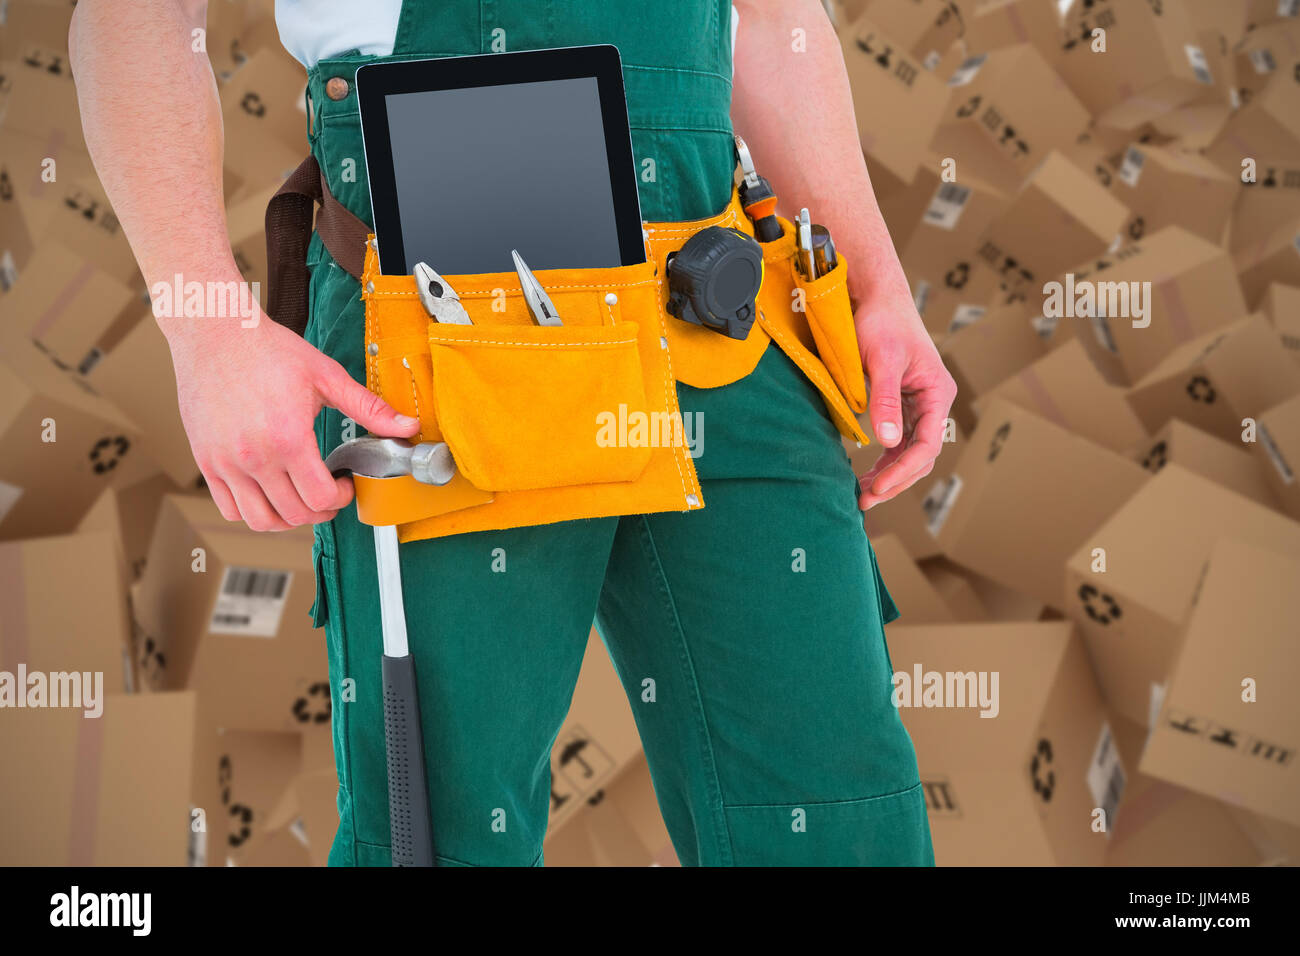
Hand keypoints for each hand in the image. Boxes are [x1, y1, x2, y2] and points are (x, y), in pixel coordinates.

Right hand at [168, 309, 419, 529]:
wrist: (216, 333)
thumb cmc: (269, 351)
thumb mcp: (327, 376)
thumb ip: (369, 408)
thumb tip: (408, 426)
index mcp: (288, 437)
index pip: (320, 497)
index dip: (341, 498)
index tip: (344, 484)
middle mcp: (254, 456)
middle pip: (295, 514)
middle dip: (321, 510)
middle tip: (328, 494)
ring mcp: (225, 462)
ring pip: (260, 521)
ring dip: (288, 519)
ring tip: (300, 499)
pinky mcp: (206, 461)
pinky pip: (229, 508)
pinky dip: (252, 512)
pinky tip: (269, 492)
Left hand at [854, 294, 956, 510]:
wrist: (875, 298)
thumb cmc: (882, 322)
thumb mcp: (883, 361)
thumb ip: (886, 400)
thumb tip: (888, 441)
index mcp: (937, 393)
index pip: (926, 446)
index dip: (903, 471)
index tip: (877, 488)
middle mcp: (933, 402)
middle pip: (920, 456)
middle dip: (895, 480)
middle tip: (864, 500)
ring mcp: (918, 405)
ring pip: (908, 452)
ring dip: (888, 474)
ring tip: (862, 495)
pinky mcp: (901, 404)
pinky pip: (898, 441)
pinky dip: (884, 459)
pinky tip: (866, 472)